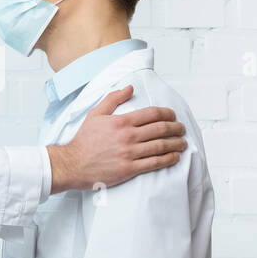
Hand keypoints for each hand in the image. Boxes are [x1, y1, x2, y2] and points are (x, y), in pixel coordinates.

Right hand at [47, 85, 186, 191]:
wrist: (73, 163)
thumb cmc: (84, 140)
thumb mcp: (96, 114)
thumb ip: (113, 99)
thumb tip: (129, 88)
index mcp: (122, 121)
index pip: (153, 114)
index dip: (168, 113)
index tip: (173, 116)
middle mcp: (128, 136)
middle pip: (161, 129)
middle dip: (176, 128)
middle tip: (182, 129)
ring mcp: (130, 153)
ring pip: (162, 146)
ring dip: (177, 143)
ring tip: (183, 143)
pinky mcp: (130, 169)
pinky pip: (155, 163)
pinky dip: (169, 159)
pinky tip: (175, 157)